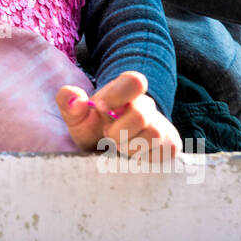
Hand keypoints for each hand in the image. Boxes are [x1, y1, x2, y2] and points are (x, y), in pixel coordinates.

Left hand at [56, 71, 181, 158]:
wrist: (108, 151)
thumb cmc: (92, 129)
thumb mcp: (76, 118)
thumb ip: (69, 103)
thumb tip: (75, 98)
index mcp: (124, 90)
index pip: (134, 81)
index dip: (117, 96)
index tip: (100, 108)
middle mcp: (146, 105)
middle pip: (142, 115)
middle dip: (118, 132)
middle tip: (107, 136)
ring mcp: (161, 124)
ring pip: (153, 135)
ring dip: (129, 148)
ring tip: (119, 147)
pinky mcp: (171, 145)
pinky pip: (162, 153)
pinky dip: (143, 159)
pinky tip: (133, 156)